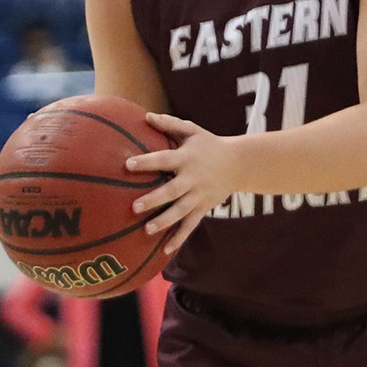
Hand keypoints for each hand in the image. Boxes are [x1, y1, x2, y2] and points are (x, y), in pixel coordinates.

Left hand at [126, 113, 239, 254]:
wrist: (239, 164)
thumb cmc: (209, 145)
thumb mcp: (193, 131)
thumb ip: (170, 124)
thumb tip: (146, 116)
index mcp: (187, 158)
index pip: (164, 160)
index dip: (147, 162)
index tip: (128, 165)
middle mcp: (193, 179)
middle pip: (171, 191)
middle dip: (154, 199)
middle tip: (134, 206)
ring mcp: (199, 196)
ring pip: (181, 211)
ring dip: (165, 221)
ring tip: (147, 230)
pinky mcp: (203, 208)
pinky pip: (190, 225)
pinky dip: (179, 238)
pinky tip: (165, 250)